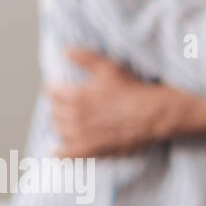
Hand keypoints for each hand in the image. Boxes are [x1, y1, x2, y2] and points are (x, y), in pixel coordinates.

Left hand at [47, 49, 179, 157]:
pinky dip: (59, 152)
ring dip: (63, 126)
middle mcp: (74, 116)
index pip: (52, 92)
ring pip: (58, 130)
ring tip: (73, 122)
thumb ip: (85, 58)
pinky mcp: (89, 150)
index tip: (65, 90)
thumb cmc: (134, 91)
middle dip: (61, 107)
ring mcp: (80, 135)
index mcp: (75, 95)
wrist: (154, 114)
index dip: (59, 89)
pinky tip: (59, 149)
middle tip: (74, 106)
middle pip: (54, 112)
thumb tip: (65, 51)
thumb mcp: (110, 68)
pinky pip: (64, 154)